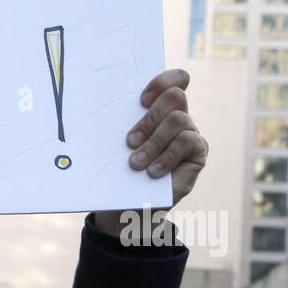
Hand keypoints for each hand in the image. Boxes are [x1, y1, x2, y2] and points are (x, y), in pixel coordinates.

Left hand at [96, 70, 208, 237]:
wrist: (127, 206)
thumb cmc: (117, 172)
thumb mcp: (113, 148)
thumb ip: (116, 127)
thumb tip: (90, 114)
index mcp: (157, 109)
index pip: (173, 81)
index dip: (161, 82)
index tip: (141, 100)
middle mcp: (177, 116)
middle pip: (175, 97)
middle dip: (150, 117)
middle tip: (129, 141)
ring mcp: (189, 133)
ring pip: (178, 120)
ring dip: (153, 142)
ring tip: (135, 163)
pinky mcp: (197, 152)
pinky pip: (187, 142)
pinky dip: (166, 157)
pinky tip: (152, 172)